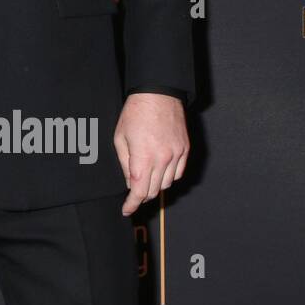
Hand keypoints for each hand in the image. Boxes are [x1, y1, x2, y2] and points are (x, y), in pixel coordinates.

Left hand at [113, 92, 189, 215]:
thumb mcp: (120, 138)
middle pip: (153, 190)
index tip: (127, 209)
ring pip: (167, 184)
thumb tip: (130, 182)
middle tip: (133, 193)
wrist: (158, 95)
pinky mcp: (185, 149)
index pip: (138, 191)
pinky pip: (178, 173)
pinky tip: (160, 170)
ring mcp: (176, 155)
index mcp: (143, 157)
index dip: (132, 204)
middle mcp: (163, 159)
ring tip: (145, 178)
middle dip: (141, 195)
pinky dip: (168, 176)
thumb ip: (125, 164)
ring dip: (155, 185)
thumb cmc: (135, 113)